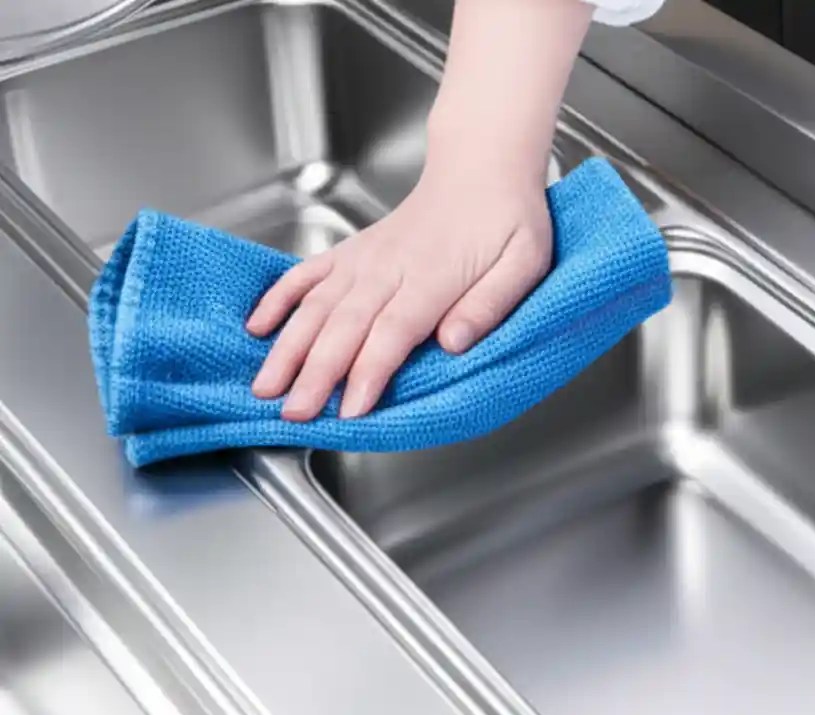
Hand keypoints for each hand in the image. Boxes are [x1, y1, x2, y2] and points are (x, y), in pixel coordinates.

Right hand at [245, 0, 590, 421]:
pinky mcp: (352, 250)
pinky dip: (279, 298)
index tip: (352, 407)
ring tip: (264, 386)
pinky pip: (307, 273)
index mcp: (435, 274)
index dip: (369, 369)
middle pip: (346, 324)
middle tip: (295, 414)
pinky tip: (257, 327)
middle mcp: (390, 265)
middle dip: (316, 372)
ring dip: (288, 347)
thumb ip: (492, 303)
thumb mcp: (526, 261)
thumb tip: (455, 342)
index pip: (395, 329)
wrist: (482, 168)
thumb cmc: (509, 220)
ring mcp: (365, 256)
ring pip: (317, 304)